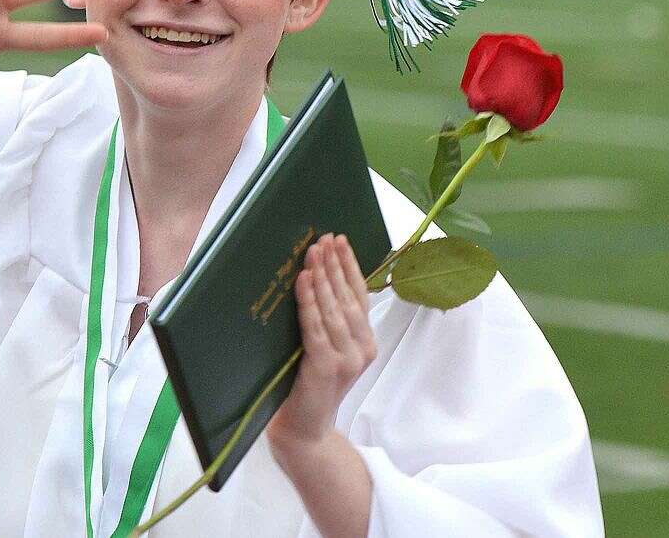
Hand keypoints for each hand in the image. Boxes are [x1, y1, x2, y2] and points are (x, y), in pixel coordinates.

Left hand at [267, 233, 376, 452]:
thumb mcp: (325, 350)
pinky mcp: (326, 367)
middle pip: (347, 297)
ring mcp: (347, 359)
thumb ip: (328, 322)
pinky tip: (303, 280)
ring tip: (313, 252)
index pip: (359, 295)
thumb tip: (313, 275)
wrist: (303, 429)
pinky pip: (316, 328)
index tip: (339, 240)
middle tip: (323, 238)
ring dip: (322, 278)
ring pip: (333, 309)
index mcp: (365, 342)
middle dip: (334, 264)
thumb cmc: (308, 385)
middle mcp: (362, 349)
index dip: (349, 266)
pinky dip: (309, 302)